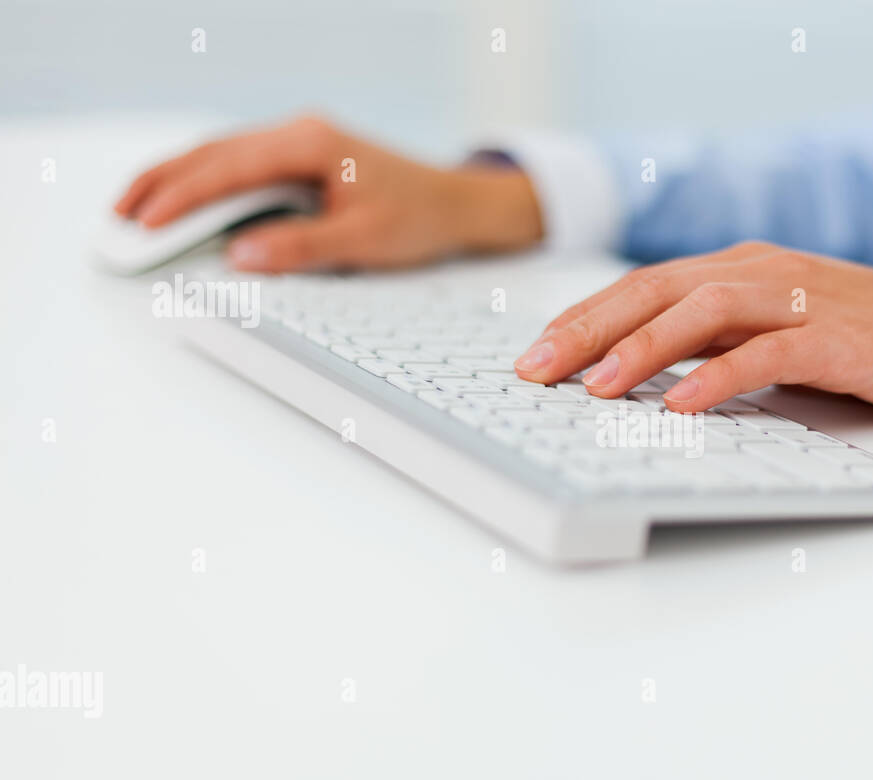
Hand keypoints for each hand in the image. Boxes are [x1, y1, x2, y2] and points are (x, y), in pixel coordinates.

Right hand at [113, 115, 543, 271]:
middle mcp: (299, 133)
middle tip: (119, 217)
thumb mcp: (361, 242)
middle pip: (212, 152)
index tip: (146, 224)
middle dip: (162, 183)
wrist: (457, 204)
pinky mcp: (300, 156)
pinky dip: (206, 181)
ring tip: (136, 210)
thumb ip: (298, 248)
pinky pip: (240, 164)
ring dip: (178, 180)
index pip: (228, 168)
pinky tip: (183, 201)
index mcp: (310, 144)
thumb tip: (238, 255)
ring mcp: (298, 141)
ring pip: (221, 154)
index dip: (181, 197)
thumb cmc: (419, 218)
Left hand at [514, 241, 872, 417]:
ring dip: (643, 348)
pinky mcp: (844, 340)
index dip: (584, 320)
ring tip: (594, 388)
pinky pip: (770, 352)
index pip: (646, 288)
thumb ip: (723, 344)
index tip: (534, 356)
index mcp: (745, 271)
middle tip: (534, 371)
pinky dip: (721, 376)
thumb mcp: (782, 336)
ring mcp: (806, 302)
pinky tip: (682, 405)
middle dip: (588, 330)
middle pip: (659, 291)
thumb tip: (647, 379)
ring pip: (706, 311)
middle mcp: (767, 274)